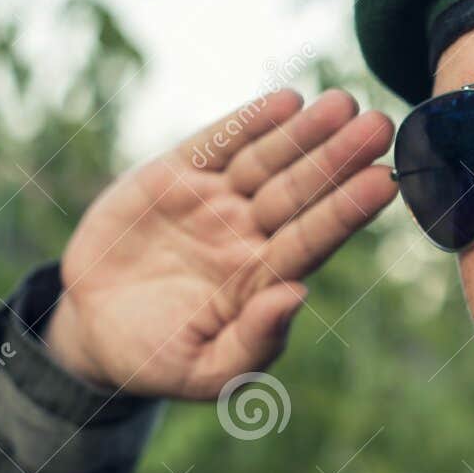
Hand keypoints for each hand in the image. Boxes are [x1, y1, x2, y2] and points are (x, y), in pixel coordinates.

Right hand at [43, 88, 396, 398]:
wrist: (91, 330)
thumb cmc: (159, 359)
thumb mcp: (207, 371)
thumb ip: (255, 341)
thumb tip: (297, 296)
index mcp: (264, 278)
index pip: (313, 239)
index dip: (346, 210)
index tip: (382, 182)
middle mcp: (248, 234)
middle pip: (301, 191)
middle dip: (338, 158)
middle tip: (379, 125)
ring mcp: (214, 201)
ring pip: (268, 160)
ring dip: (305, 131)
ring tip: (342, 103)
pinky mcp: (174, 176)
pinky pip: (218, 143)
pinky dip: (249, 122)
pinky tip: (285, 101)